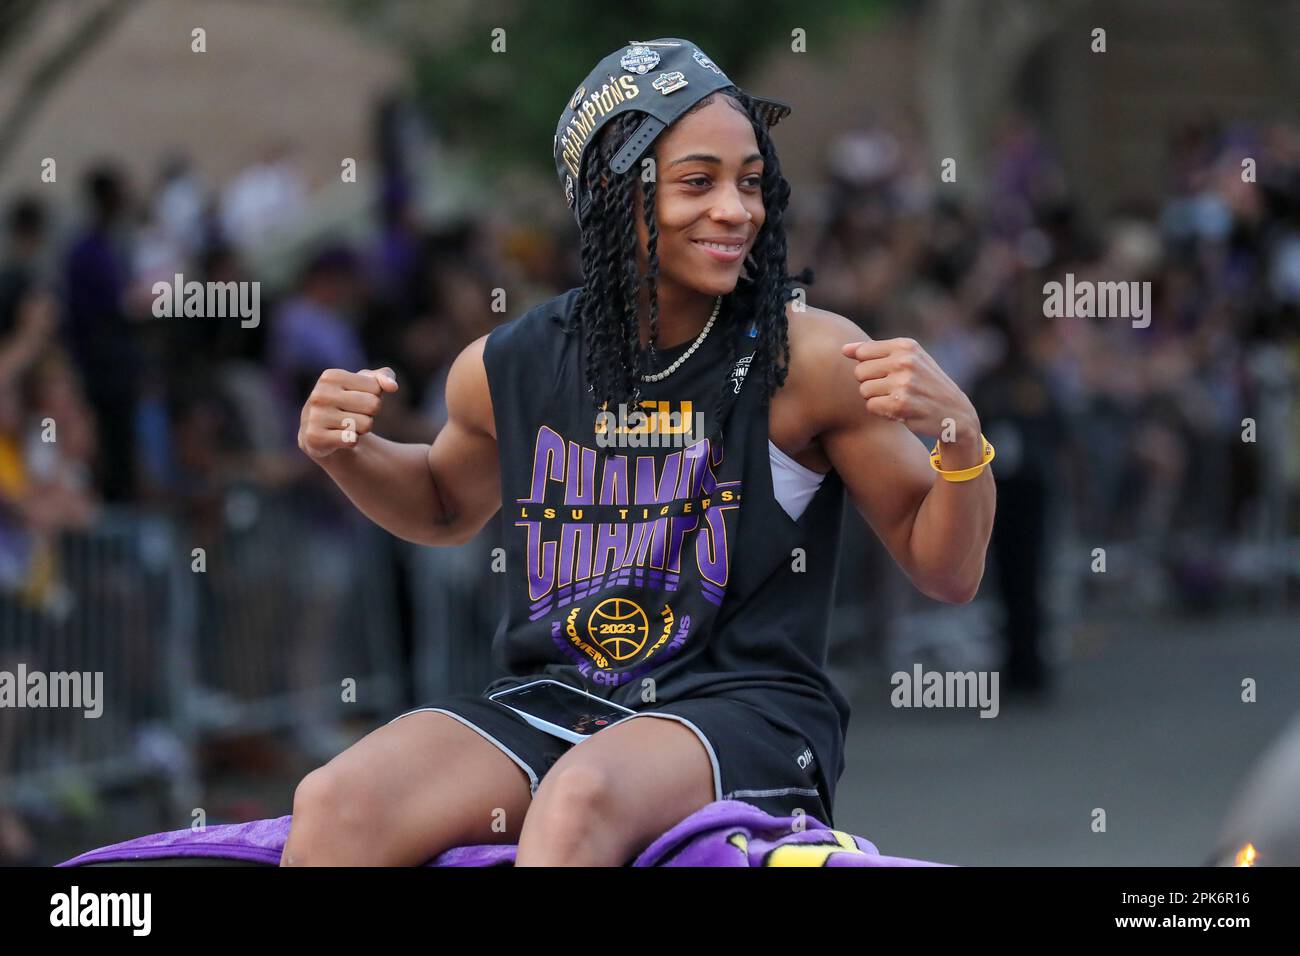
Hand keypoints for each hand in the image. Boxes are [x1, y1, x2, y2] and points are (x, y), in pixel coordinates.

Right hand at [298, 367, 398, 459]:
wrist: (318, 431)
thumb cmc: (347, 402)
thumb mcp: (366, 384)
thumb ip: (384, 376)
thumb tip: (393, 387)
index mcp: (331, 376)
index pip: (376, 388)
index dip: (374, 397)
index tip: (357, 399)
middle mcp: (319, 394)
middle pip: (373, 405)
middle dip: (370, 413)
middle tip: (354, 415)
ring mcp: (315, 416)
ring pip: (366, 425)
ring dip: (361, 429)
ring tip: (345, 426)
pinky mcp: (315, 438)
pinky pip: (352, 440)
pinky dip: (352, 441)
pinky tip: (339, 438)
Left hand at [841, 337, 981, 461]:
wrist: (955, 413)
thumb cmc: (925, 383)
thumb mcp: (908, 359)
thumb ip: (875, 352)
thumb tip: (843, 349)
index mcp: (906, 346)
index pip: (862, 353)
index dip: (869, 367)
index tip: (887, 374)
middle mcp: (905, 361)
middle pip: (859, 372)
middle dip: (871, 383)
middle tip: (892, 389)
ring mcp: (903, 383)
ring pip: (863, 391)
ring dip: (876, 398)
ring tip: (897, 398)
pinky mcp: (900, 405)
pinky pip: (870, 406)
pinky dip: (881, 411)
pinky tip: (899, 410)